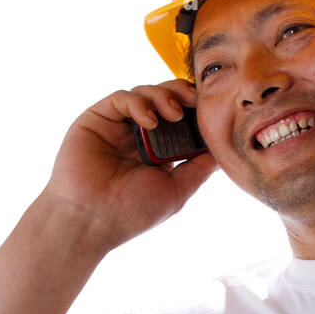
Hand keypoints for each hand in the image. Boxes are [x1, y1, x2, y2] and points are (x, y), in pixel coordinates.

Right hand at [41, 79, 217, 251]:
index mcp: (158, 151)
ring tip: (173, 114)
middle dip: (182, 94)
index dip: (195, 109)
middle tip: (196, 101)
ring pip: (144, 93)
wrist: (91, 221)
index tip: (211, 109)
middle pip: (164, 99)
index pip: (181, 119)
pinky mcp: (96, 119)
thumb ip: (199, 168)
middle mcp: (137, 136)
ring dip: (163, 96)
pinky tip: (150, 122)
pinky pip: (121, 98)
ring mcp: (117, 126)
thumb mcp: (177, 190)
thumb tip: (223, 150)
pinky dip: (139, 103)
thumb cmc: (131, 212)